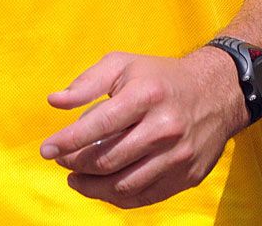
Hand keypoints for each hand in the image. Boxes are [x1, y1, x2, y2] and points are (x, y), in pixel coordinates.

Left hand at [40, 49, 246, 209]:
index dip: (68, 141)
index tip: (46, 150)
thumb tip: (54, 101)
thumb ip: (86, 83)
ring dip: (92, 186)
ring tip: (75, 178)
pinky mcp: (187, 176)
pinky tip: (100, 188)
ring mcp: (178, 156)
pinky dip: (117, 197)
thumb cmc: (158, 76)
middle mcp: (164, 127)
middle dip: (76, 164)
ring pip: (125, 184)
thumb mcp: (122, 64)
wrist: (216, 92)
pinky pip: (145, 196)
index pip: (99, 125)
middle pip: (109, 159)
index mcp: (146, 95)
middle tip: (60, 161)